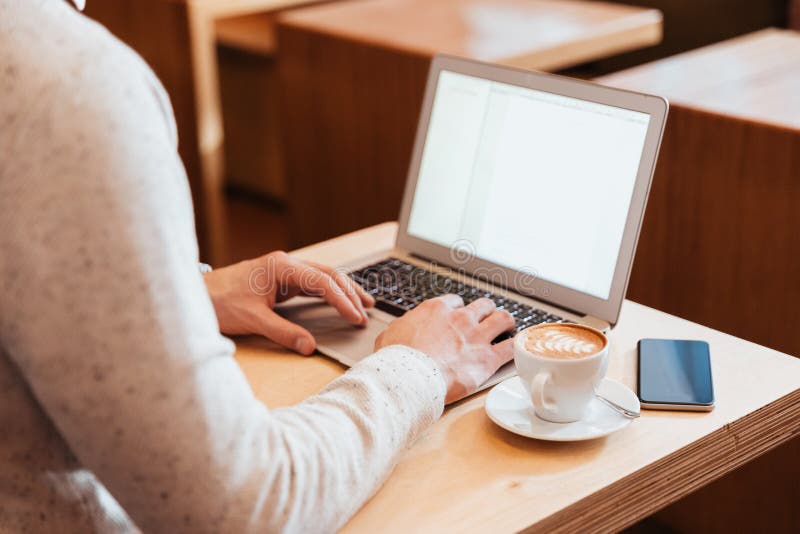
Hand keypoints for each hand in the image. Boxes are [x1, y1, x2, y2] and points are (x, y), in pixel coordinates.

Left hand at [204, 251, 374, 353]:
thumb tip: (309, 346)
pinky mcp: (280, 280)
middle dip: (350, 293)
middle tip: (366, 313)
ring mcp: (284, 270)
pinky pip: (312, 284)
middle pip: (328, 275)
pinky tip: (339, 301)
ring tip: (363, 304)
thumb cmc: (219, 302)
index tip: (355, 317)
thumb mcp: (252, 320)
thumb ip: (283, 333)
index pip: (322, 282)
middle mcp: (286, 264)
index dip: (342, 300)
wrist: (195, 295)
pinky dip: (328, 293)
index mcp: (281, 267)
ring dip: (343, 290)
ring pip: (322, 277)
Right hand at [375, 295, 514, 402]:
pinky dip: (517, 346)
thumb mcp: (389, 335)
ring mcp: (477, 337)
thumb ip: (400, 328)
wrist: (411, 376)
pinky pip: (511, 347)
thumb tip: (398, 330)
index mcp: (436, 310)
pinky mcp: (488, 358)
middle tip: (487, 320)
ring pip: (503, 319)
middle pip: (483, 306)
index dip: (459, 309)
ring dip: (506, 322)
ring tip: (508, 328)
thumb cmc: (397, 359)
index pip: (455, 302)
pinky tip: (519, 348)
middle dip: (486, 312)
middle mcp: (460, 318)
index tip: (459, 317)